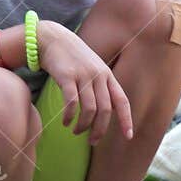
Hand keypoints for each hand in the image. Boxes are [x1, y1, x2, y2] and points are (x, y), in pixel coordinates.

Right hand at [37, 20, 133, 143]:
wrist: (52, 38)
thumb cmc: (73, 58)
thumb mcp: (93, 68)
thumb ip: (101, 86)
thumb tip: (106, 111)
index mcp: (107, 76)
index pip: (122, 101)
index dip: (127, 120)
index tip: (128, 136)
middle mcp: (98, 76)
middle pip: (105, 110)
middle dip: (100, 129)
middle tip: (92, 141)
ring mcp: (83, 75)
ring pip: (89, 109)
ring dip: (83, 125)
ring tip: (76, 131)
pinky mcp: (66, 76)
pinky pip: (72, 103)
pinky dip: (69, 116)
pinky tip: (65, 122)